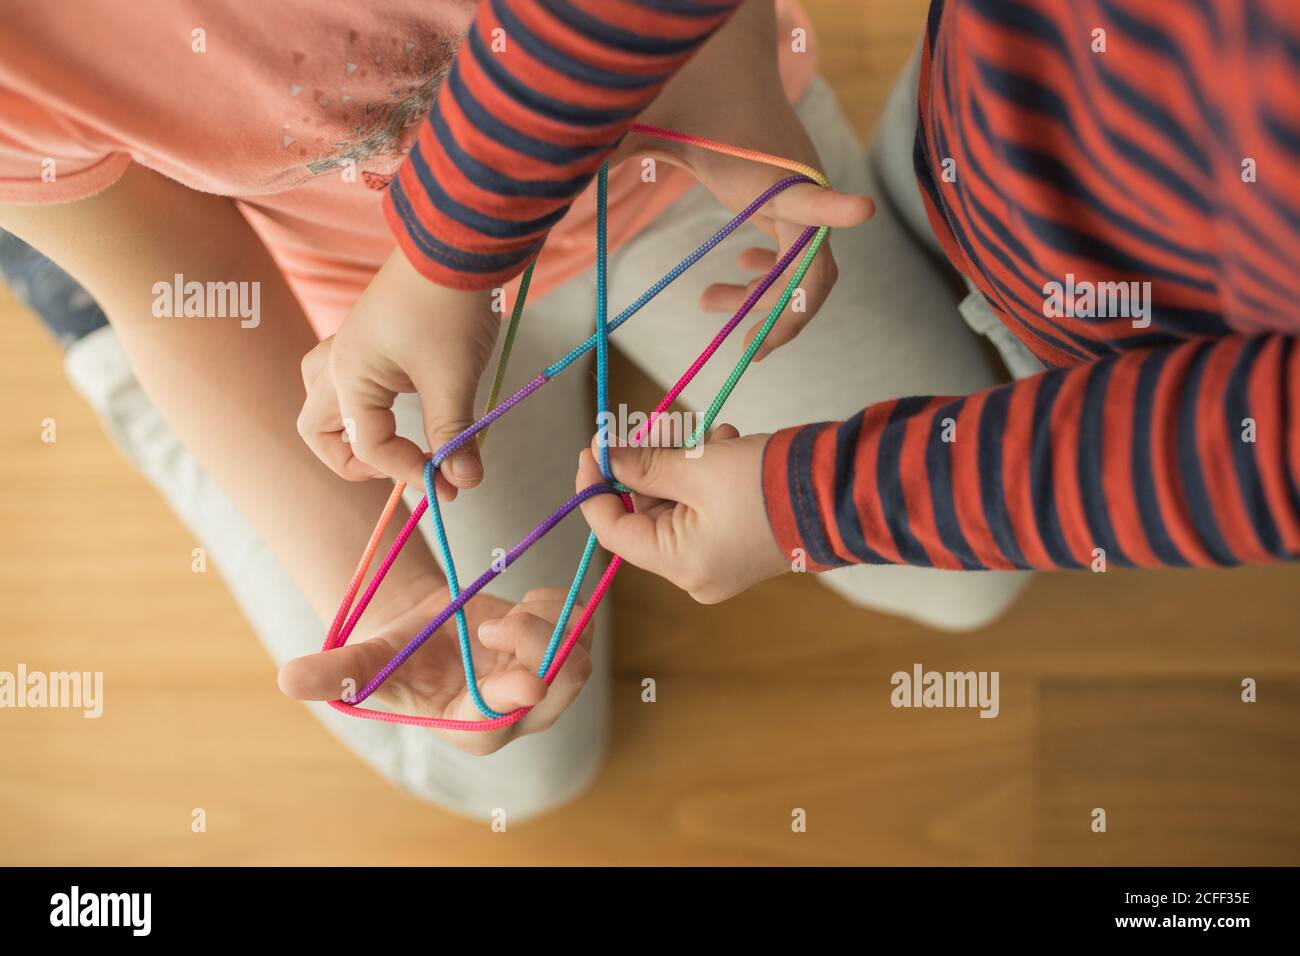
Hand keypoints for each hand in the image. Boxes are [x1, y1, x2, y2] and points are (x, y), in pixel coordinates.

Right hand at [277, 577, 595, 755]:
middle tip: (493, 621)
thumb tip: (287, 678)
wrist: (426, 628)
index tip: (527, 680)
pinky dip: (561, 604)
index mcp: (472, 726)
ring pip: (578, 654)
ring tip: (503, 614)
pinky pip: (584, 624)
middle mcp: (518, 712)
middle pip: (561, 688)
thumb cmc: (394, 653)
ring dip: (547, 624)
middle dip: (536, 648)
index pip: (503, 719)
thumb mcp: (364, 662)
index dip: (516, 700)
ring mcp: (546, 679)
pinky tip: (526, 601)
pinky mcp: (563, 645)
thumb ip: (334, 673)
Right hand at [297, 248, 497, 493]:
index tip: (449, 482)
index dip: (408, 471)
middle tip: (403, 467)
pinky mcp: (372, 335)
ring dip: (350, 428)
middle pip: (317, 428)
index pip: (368, 446)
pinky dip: (369, 402)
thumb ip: (453, 433)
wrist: (456, 241)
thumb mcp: (453, 377)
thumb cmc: (448, 306)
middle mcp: (337, 362)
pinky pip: (350, 378)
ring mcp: (350, 345)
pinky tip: (407, 403)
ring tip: (395, 441)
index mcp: (347, 375)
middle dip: (353, 460)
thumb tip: (464, 481)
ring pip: (324, 398)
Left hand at [576, 425, 787, 604]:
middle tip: (659, 424)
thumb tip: (604, 455)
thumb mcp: (698, 466)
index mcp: (680, 565)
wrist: (842, 492)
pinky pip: (703, 509)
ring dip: (680, 463)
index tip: (594, 444)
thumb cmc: (768, 483)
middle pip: (645, 514)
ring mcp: (719, 562)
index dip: (595, 485)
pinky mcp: (740, 544)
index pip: (612, 529)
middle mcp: (695, 573)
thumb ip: (643, 463)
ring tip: (710, 434)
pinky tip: (727, 444)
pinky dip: (705, 474)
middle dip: (648, 464)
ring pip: (675, 505)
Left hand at [610, 0, 874, 358]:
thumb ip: (592, 160)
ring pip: (807, 267)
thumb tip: (529, 210)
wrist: (716, 54)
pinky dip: (777, 270)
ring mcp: (798, 190)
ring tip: (709, 301)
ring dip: (770, 297)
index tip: (860, 209)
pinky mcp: (790, 192)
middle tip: (743, 350)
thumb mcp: (629, 124)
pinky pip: (801, 248)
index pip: (807, 188)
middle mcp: (794, 182)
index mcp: (763, 167)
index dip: (830, 206)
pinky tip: (738, 267)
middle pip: (816, 266)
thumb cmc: (673, 91)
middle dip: (783, 315)